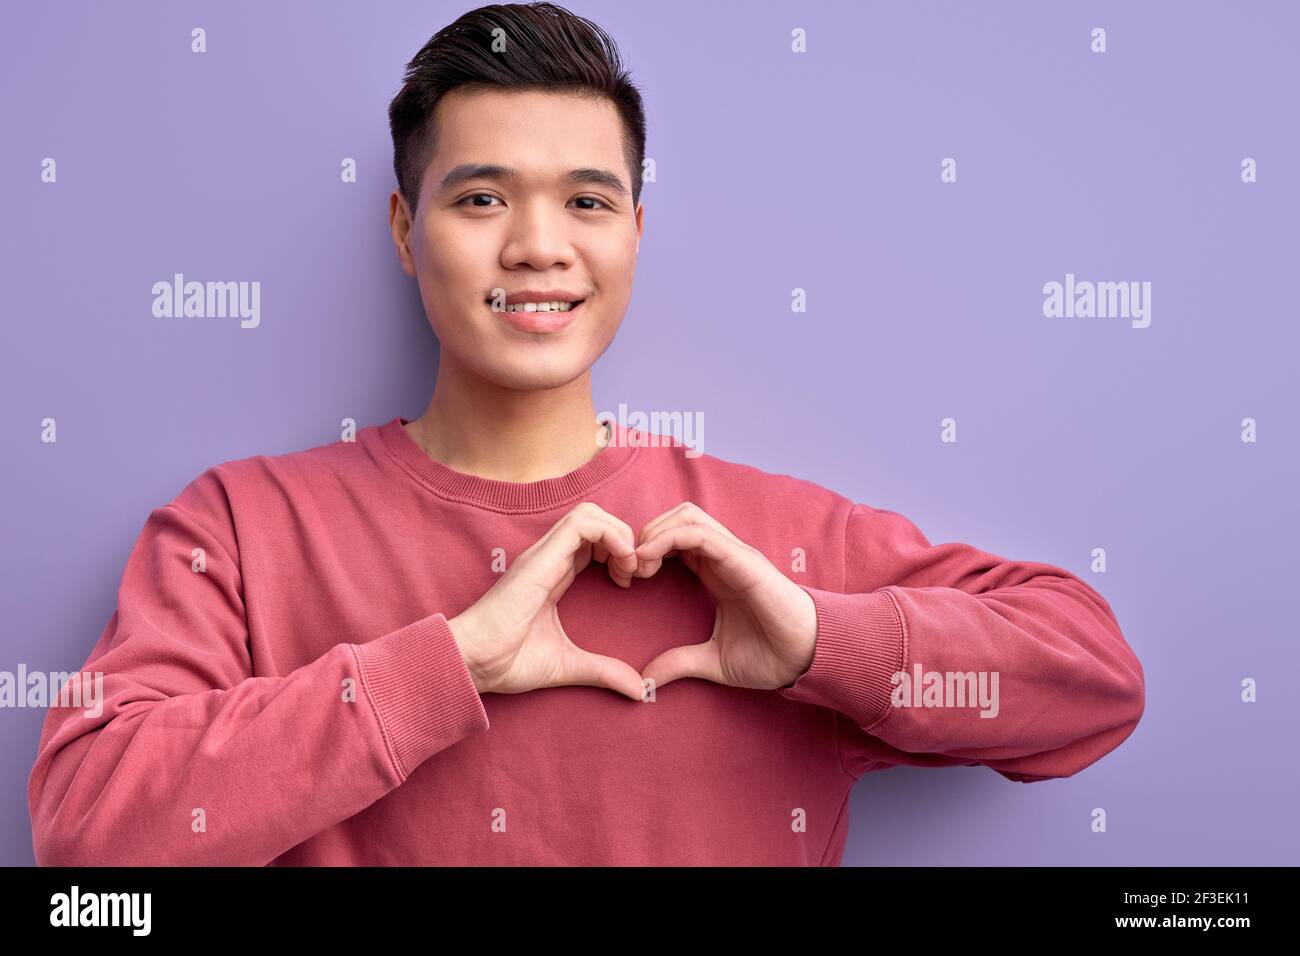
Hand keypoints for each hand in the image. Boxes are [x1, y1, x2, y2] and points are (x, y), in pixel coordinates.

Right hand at [448, 502, 645, 699]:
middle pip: (595, 519)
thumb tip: (640, 690)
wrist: (473, 662)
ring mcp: (544, 554)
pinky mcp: (542, 557)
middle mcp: (550, 558)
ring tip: (629, 567)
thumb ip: (603, 671)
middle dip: (625, 538)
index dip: (619, 552)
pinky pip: (582, 523)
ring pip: (590, 513)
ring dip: (620, 533)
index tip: (629, 582)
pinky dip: (611, 534)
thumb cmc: (507, 662)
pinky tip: (621, 562)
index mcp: (554, 574)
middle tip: (636, 573)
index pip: (592, 542)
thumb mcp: (568, 665)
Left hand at [635, 502, 818, 691]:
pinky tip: (648, 560)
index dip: (646, 550)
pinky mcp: (742, 559)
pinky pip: (700, 533)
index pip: (675, 539)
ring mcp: (733, 553)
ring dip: (654, 532)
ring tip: (637, 563)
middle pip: (677, 518)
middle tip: (628, 568)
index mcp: (715, 572)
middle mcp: (723, 556)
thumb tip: (646, 680)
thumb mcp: (713, 662)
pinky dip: (668, 538)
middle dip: (645, 534)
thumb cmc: (770, 655)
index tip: (627, 578)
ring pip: (687, 516)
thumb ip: (680, 663)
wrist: (807, 658)